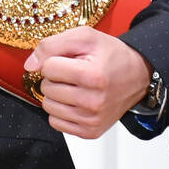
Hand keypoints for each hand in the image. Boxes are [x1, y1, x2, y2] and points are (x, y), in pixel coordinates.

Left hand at [24, 26, 152, 138]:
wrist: (138, 75)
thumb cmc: (110, 55)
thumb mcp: (84, 37)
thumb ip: (51, 45)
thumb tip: (30, 65)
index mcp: (92, 76)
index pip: (48, 68)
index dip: (55, 61)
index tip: (70, 61)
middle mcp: (93, 101)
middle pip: (46, 88)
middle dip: (55, 78)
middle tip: (74, 74)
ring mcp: (92, 119)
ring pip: (48, 106)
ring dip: (56, 95)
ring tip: (75, 87)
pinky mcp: (90, 131)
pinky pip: (56, 123)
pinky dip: (61, 111)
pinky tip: (75, 102)